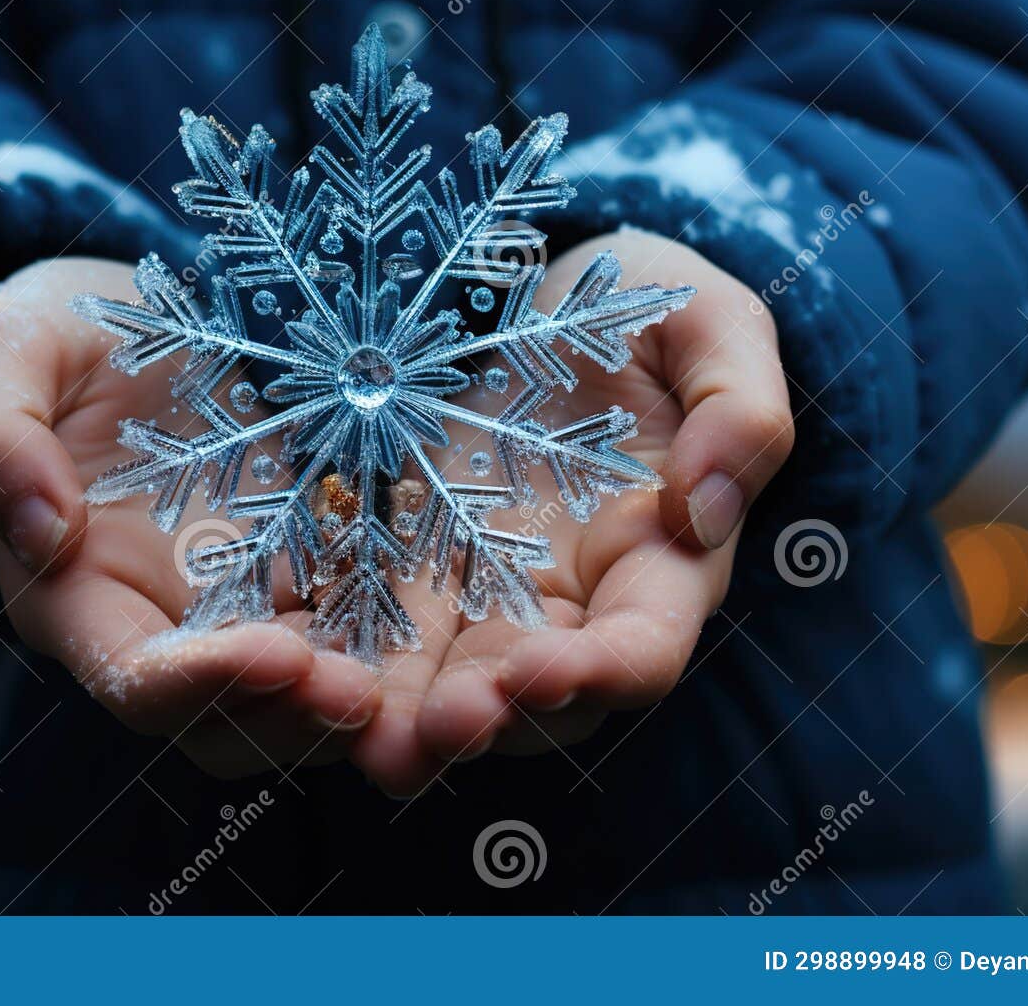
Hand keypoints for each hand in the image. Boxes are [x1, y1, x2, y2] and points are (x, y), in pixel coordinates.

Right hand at [0, 258, 380, 778]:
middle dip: (297, 718)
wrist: (137, 318)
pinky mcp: (317, 570)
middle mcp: (167, 625)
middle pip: (230, 719)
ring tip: (432, 693)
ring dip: (365, 703)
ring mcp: (249, 605)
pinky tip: (475, 628)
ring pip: (307, 696)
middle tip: (369, 697)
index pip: (133, 677)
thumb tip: (44, 530)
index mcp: (79, 596)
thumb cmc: (53, 335)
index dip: (198, 682)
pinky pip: (367, 624)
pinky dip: (411, 642)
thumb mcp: (8, 354)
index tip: (275, 657)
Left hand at [351, 229, 793, 794]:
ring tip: (358, 731)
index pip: (644, 645)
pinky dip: (336, 655)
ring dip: (404, 719)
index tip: (546, 669)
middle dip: (490, 718)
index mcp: (660, 564)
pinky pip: (370, 628)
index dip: (604, 671)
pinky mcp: (404, 568)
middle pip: (535, 695)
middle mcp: (570, 606)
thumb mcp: (712, 329)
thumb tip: (701, 512)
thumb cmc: (647, 310)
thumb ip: (742, 414)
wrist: (546, 296)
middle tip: (439, 728)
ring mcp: (479, 595)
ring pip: (444, 684)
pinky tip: (286, 666)